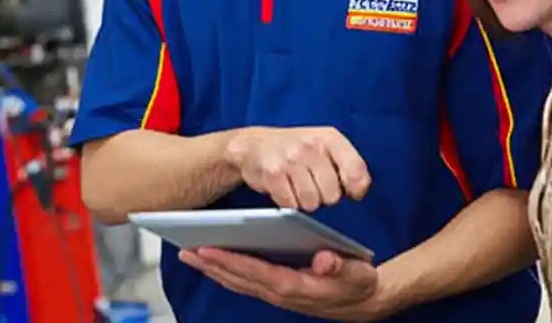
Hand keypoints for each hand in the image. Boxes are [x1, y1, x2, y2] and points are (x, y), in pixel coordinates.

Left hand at [180, 248, 390, 321]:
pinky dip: (226, 271)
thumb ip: (340, 266)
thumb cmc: (358, 282)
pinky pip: (245, 281)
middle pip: (239, 279)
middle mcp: (281, 293)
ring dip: (213, 269)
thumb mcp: (357, 273)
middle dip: (211, 266)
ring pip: (238, 282)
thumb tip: (323, 260)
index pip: (256, 273)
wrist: (365, 302)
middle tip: (185, 250)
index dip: (231, 262)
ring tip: (189, 253)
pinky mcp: (277, 290)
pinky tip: (213, 260)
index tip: (208, 249)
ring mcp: (277, 294)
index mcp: (296, 286)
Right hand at [225, 127, 370, 210]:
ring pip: (311, 203)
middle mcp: (311, 146)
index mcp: (330, 138)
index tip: (350, 193)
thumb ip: (348, 165)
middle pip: (332, 194)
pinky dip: (288, 203)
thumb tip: (359, 192)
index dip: (355, 189)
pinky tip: (284, 189)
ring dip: (304, 202)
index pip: (356, 171)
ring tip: (297, 187)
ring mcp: (291, 158)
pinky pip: (290, 204)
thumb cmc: (296, 149)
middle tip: (313, 185)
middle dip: (324, 196)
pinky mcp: (273, 173)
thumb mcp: (325, 147)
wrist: (254, 145)